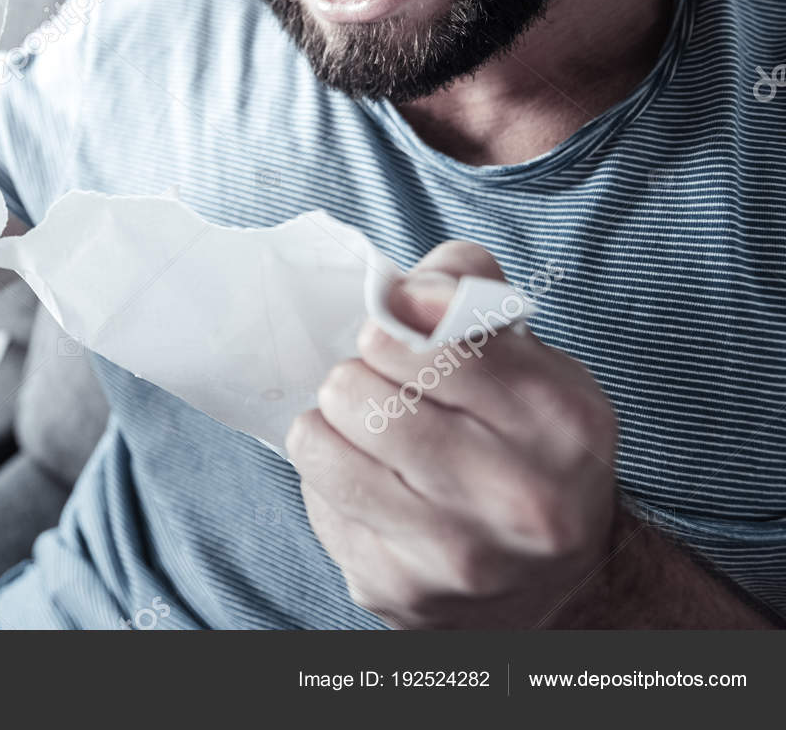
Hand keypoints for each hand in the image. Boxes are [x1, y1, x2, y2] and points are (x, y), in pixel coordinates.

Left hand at [285, 241, 619, 627]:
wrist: (561, 582)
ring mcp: (456, 554)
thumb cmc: (529, 443)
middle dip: (354, 380)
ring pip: (321, 446)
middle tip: (374, 391)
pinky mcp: (398, 589)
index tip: (387, 338)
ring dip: (327, 426)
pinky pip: (316, 501)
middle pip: (360, 394)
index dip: (388, 330)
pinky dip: (328, 483)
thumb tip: (399, 289)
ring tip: (359, 431)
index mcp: (561, 420)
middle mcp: (518, 496)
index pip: (429, 343)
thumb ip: (466, 289)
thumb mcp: (531, 358)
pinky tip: (370, 486)